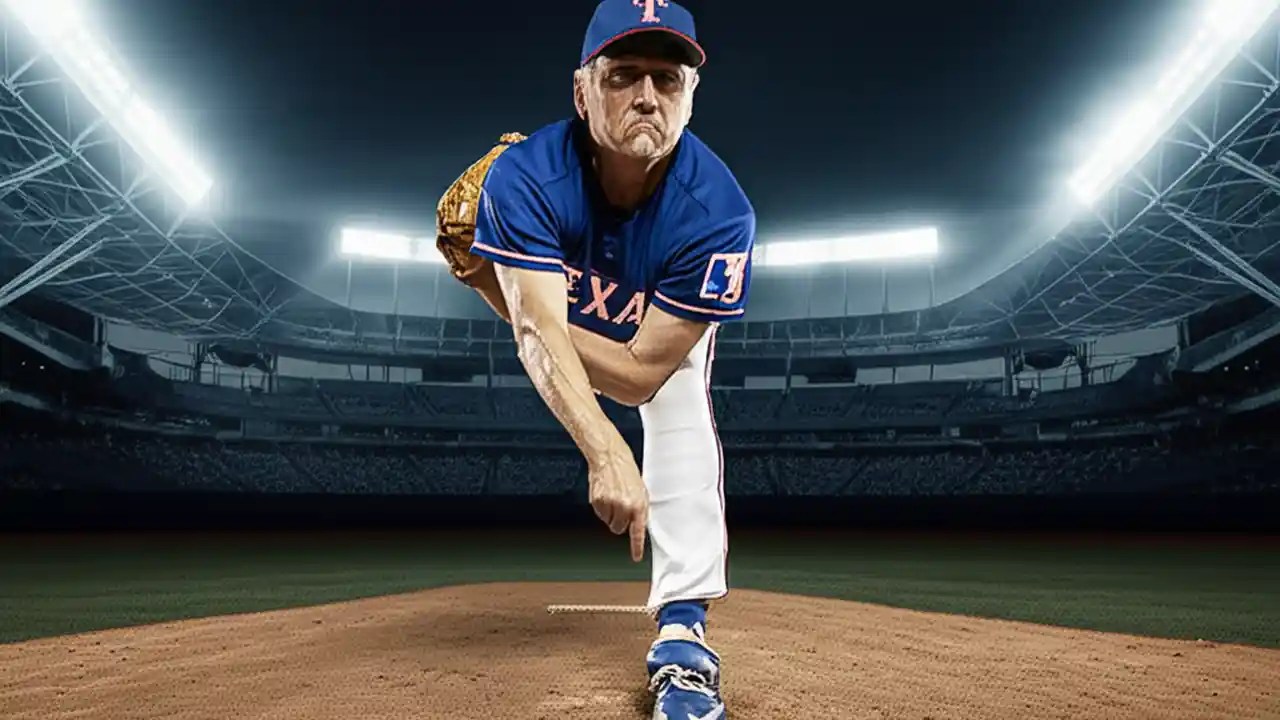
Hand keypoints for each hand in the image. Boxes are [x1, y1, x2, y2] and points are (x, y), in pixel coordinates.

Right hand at [587, 441, 648, 561]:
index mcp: (639, 505)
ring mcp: (609, 505)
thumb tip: (638, 524)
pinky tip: (605, 493)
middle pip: (618, 529)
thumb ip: (640, 509)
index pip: (638, 532)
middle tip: (620, 507)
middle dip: (620, 522)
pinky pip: (600, 513)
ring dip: (610, 513)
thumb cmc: (627, 470)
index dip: (636, 547)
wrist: (610, 456)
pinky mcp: (597, 502)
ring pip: (608, 522)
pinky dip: (602, 507)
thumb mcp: (641, 490)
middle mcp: (624, 507)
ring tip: (613, 496)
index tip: (635, 557)